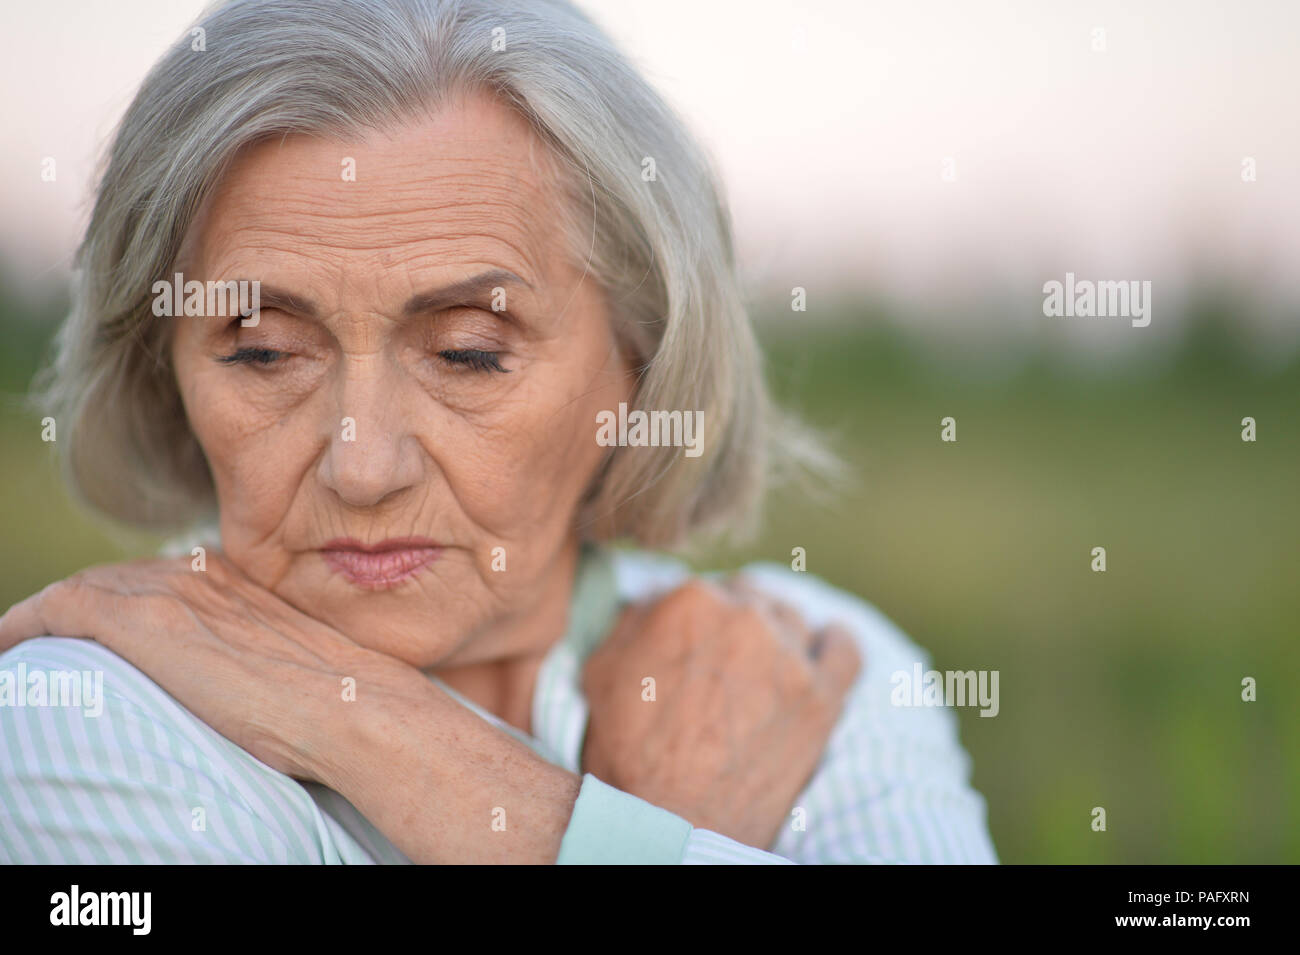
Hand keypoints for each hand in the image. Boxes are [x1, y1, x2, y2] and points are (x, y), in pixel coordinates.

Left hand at [0, 554, 425, 783]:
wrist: (352, 704)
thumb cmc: (339, 701)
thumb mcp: (295, 660)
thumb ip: (263, 652)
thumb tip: (255, 685)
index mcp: (238, 579)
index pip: (159, 577)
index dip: (123, 601)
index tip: (102, 635)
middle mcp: (202, 573)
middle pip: (116, 577)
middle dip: (80, 607)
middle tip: (51, 646)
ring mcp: (174, 593)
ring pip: (85, 588)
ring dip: (51, 617)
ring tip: (25, 648)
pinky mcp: (147, 621)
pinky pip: (60, 608)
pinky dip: (24, 622)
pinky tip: (6, 647)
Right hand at [580, 576, 861, 848]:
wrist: (671, 825)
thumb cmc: (627, 755)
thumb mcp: (600, 673)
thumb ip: (632, 619)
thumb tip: (654, 597)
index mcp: (688, 601)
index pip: (703, 589)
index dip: (698, 618)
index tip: (696, 645)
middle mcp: (743, 616)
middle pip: (750, 597)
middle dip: (737, 622)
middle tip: (726, 662)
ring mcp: (789, 655)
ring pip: (793, 619)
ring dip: (780, 636)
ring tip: (765, 668)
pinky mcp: (822, 696)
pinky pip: (846, 649)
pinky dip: (836, 644)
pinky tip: (826, 647)